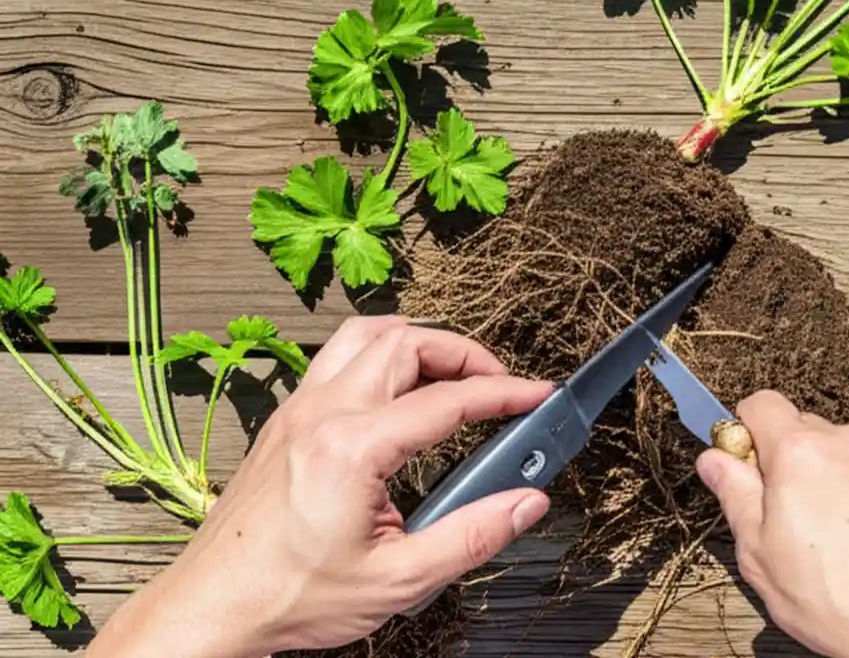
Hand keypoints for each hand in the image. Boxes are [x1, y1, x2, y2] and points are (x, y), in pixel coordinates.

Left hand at [87, 316, 554, 657]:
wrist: (213, 608)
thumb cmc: (291, 597)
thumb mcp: (399, 579)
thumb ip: (473, 535)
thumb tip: (526, 502)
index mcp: (353, 448)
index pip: (448, 400)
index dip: (505, 393)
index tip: (538, 396)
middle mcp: (322, 414)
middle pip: (405, 343)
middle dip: (463, 353)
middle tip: (498, 383)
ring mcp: (297, 412)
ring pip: (364, 336)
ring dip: (416, 341)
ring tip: (451, 372)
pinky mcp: (285, 424)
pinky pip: (337, 359)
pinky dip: (379, 356)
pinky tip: (397, 393)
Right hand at [695, 390, 848, 657]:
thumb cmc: (838, 600)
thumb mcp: (760, 554)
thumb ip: (734, 495)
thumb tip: (714, 459)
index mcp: (800, 451)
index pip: (760, 404)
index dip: (744, 433)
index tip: (744, 471)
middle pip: (803, 429)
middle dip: (787, 461)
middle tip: (786, 518)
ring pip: (844, 453)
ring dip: (831, 478)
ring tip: (835, 540)